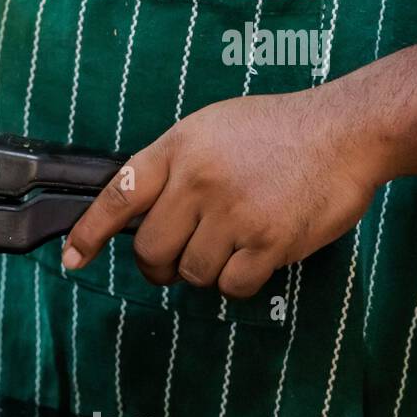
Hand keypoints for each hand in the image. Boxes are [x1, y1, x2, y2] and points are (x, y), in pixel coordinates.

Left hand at [62, 88, 384, 298]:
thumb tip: (136, 216)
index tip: (72, 260)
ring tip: (232, 242)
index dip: (89, 234)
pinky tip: (254, 256)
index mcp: (176, 151)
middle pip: (150, 251)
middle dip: (159, 265)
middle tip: (178, 257)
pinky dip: (238, 281)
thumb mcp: (207, 131)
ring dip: (205, 270)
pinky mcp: (267, 241)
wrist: (344, 131)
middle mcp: (197, 182)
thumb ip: (170, 169)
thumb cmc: (274, 131)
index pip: (117, 197)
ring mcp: (232, 213)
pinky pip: (231, 286)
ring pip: (191, 272)